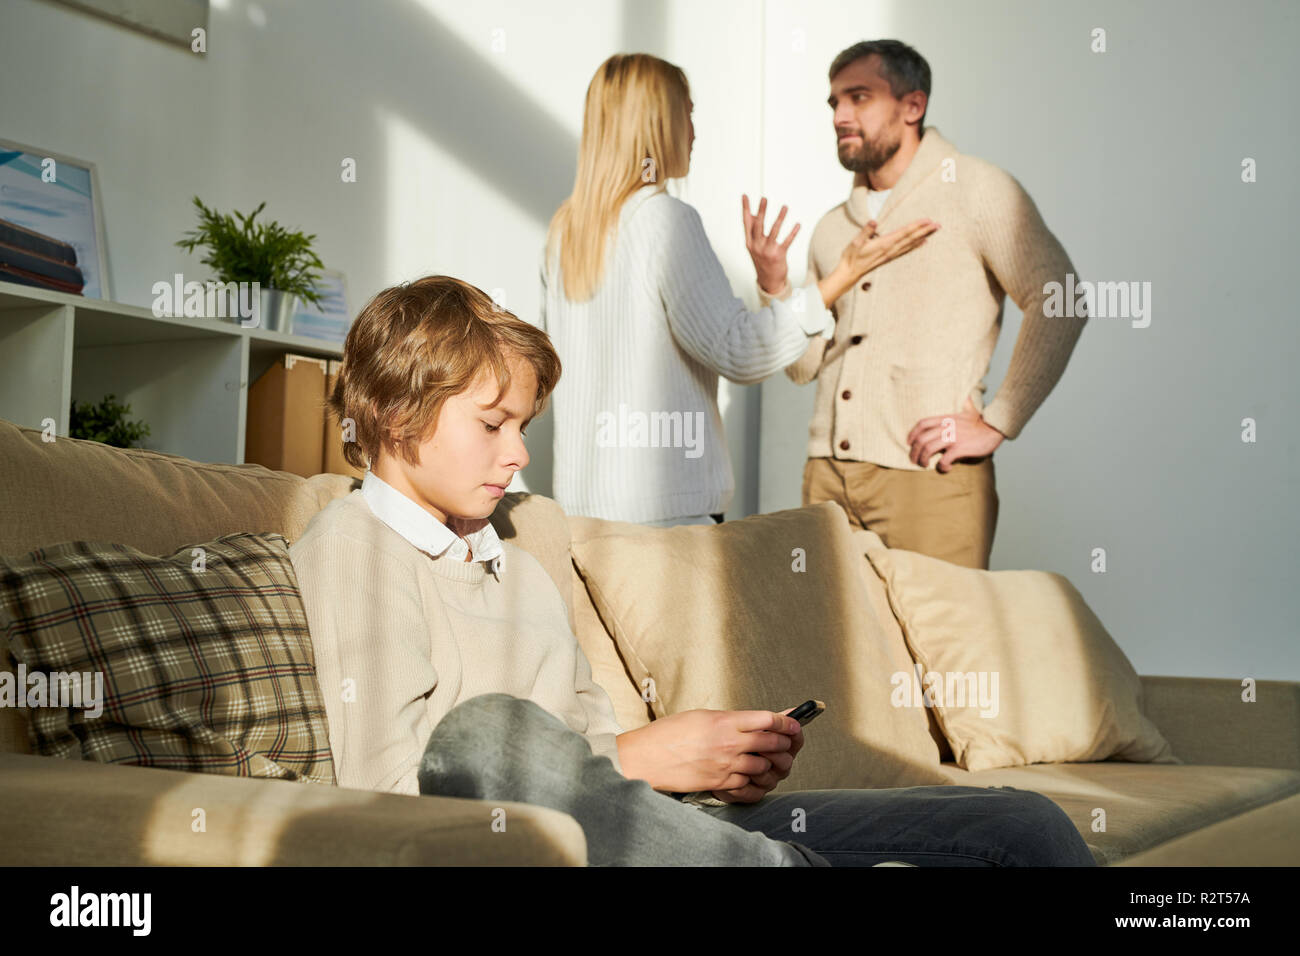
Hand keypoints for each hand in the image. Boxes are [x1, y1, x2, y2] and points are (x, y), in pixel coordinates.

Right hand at [615, 707, 800, 795]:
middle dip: (785, 743)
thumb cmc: (668, 734)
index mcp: (725, 721)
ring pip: (763, 766)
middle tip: (788, 743)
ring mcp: (725, 765)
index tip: (793, 724)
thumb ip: (728, 719)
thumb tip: (749, 721)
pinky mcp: (719, 782)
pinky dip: (756, 782)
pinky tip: (756, 778)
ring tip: (775, 762)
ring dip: (773, 765)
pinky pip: (747, 785)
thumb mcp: (701, 716)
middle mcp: (729, 743)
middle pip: (771, 743)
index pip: (767, 720)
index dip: (785, 722)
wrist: (647, 757)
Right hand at [742, 194, 799, 295]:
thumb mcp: (755, 246)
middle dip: (761, 211)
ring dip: (780, 218)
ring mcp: (767, 251)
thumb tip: (752, 214)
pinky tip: (798, 224)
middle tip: (764, 198)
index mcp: (750, 242)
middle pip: (759, 225)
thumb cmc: (763, 260)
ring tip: (785, 207)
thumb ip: (754, 230)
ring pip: (774, 231)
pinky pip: (786, 241)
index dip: (745, 208)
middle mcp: (757, 246)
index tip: (745, 196)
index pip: (746, 222)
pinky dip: (793, 232)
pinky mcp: (778, 255)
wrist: (769, 280)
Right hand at [825, 217, 938, 300]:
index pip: (904, 233)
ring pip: (911, 244)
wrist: (850, 273)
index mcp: (884, 244)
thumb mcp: (855, 242)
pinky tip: (922, 242)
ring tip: (934, 230)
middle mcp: (890, 250)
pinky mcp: (889, 257)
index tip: (928, 220)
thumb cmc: (851, 257)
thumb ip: (865, 231)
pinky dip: (915, 245)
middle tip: (938, 225)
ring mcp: (891, 254)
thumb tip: (873, 221)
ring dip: (923, 236)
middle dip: (925, 231)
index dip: (916, 226)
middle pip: (911, 238)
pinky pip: (906, 250)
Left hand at [906, 395, 1004, 470]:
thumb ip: (957, 409)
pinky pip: (944, 459)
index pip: (922, 423)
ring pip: (928, 449)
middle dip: (914, 452)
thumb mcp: (966, 411)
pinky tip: (945, 468)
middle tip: (914, 460)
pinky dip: (941, 466)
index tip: (909, 443)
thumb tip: (961, 399)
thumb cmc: (981, 423)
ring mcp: (953, 437)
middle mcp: (946, 427)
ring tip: (924, 465)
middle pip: (921, 439)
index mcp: (945, 418)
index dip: (912, 433)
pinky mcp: (960, 448)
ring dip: (922, 459)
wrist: (996, 428)